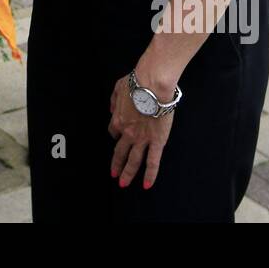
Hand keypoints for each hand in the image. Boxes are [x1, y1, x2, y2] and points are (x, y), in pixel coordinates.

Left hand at [108, 70, 175, 190]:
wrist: (152, 85)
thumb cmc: (138, 83)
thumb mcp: (118, 87)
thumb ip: (113, 100)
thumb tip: (112, 109)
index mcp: (118, 119)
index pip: (114, 132)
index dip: (116, 135)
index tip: (118, 137)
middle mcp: (127, 133)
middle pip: (119, 152)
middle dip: (116, 164)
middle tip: (114, 175)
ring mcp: (141, 139)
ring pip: (133, 161)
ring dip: (127, 173)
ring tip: (123, 183)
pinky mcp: (156, 142)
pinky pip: (152, 162)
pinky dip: (150, 175)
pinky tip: (146, 184)